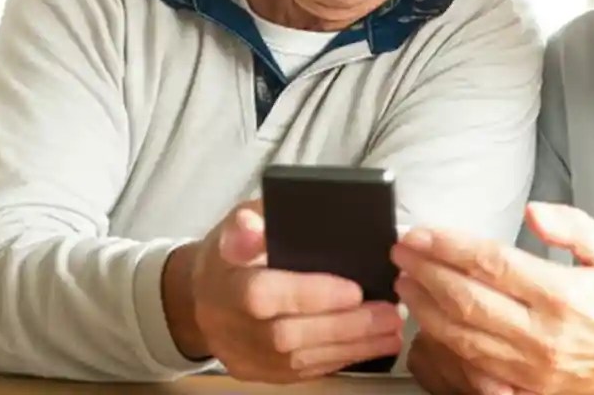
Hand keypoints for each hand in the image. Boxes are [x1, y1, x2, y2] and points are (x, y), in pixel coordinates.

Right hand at [163, 200, 403, 381]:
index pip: (263, 295)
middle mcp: (229, 325)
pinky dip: (339, 359)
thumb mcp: (236, 222)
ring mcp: (242, 355)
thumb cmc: (231, 253)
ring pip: (299, 360)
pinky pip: (301, 372)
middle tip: (389, 314)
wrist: (203, 294)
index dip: (310, 295)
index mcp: (224, 283)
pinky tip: (370, 346)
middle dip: (344, 326)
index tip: (355, 289)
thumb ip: (250, 220)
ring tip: (391, 331)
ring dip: (351, 347)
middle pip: (287, 335)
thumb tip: (254, 227)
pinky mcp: (257, 372)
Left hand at [392, 203, 593, 393]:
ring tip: (406, 284)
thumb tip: (531, 212)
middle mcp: (544, 335)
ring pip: (463, 339)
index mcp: (562, 294)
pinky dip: (448, 348)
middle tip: (400, 252)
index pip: (489, 263)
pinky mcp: (530, 392)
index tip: (420, 233)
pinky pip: (477, 370)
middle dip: (425, 273)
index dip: (447, 246)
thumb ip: (571, 225)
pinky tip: (432, 327)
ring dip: (426, 309)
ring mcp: (534, 369)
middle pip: (465, 300)